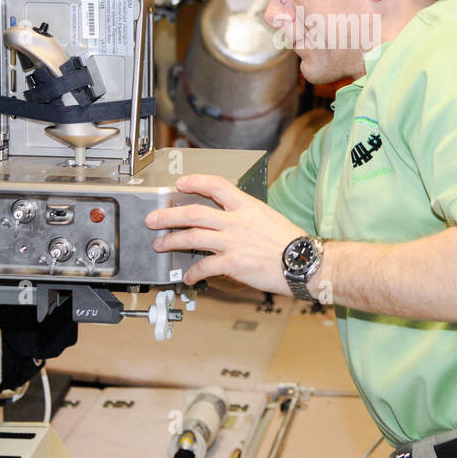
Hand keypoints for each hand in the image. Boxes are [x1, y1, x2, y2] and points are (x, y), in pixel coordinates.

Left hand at [146, 173, 304, 292]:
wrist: (303, 262)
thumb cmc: (290, 243)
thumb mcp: (267, 217)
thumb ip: (245, 216)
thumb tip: (227, 221)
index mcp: (247, 206)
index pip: (217, 185)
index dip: (195, 181)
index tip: (181, 183)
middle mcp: (237, 221)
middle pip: (194, 213)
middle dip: (168, 216)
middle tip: (153, 219)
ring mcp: (233, 242)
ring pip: (192, 237)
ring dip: (172, 241)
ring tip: (161, 245)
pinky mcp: (233, 264)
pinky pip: (205, 266)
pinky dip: (193, 272)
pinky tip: (188, 276)